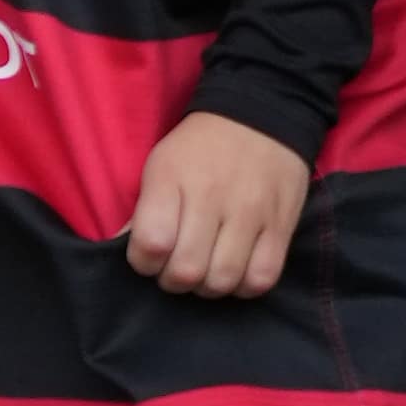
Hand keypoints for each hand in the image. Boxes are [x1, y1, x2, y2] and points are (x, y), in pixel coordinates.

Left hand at [125, 107, 303, 299]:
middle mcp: (211, 197)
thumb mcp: (159, 165)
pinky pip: (262, 278)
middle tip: (175, 270)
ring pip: (223, 280)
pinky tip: (235, 272)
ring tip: (205, 272)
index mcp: (172, 179)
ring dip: (208, 288)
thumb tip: (123, 248)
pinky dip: (243, 286)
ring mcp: (250, 214)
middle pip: (187, 270)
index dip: (143, 262)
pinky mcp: (281, 227)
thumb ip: (143, 210)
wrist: (260, 117)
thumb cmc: (199, 147)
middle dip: (173, 281)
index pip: (151, 243)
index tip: (148, 258)